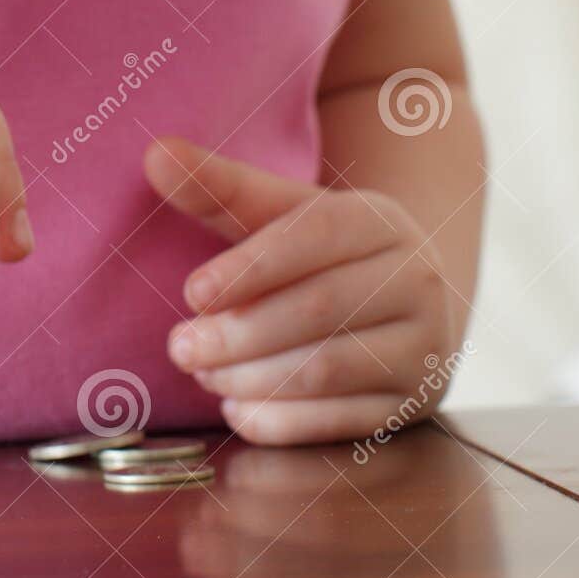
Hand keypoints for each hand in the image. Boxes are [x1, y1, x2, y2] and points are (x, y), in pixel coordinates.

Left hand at [143, 136, 461, 445]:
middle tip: (180, 347)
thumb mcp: (279, 212)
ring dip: (252, 378)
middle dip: (240, 333)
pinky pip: (339, 423)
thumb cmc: (322, 253)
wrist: (405, 303)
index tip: (191, 292)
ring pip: (328, 369)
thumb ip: (218, 186)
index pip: (316, 235)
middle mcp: (415, 280)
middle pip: (319, 308)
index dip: (250, 266)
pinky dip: (279, 421)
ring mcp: (422, 347)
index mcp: (380, 221)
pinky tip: (236, 408)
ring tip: (204, 374)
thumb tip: (156, 154)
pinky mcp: (412, 405)